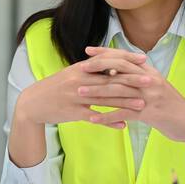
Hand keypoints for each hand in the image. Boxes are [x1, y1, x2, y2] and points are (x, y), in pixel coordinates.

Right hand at [15, 48, 152, 129]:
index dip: (126, 59)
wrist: (32, 103)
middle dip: (132, 80)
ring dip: (126, 102)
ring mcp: (76, 97)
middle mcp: (79, 80)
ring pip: (105, 99)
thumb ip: (91, 70)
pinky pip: (95, 117)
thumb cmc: (55, 88)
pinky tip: (124, 124)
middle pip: (110, 79)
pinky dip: (110, 121)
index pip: (107, 61)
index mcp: (80, 68)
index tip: (144, 60)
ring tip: (143, 104)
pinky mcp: (73, 113)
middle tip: (152, 82)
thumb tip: (113, 66)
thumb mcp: (72, 74)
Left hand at [76, 45, 184, 142]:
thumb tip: (116, 71)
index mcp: (149, 72)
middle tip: (78, 70)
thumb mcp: (155, 87)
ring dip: (97, 92)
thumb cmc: (170, 106)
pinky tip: (93, 119)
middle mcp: (149, 80)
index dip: (106, 53)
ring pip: (119, 91)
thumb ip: (138, 78)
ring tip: (80, 93)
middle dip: (97, 69)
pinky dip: (107, 116)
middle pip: (120, 70)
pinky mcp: (149, 113)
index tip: (88, 51)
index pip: (124, 58)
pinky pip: (124, 113)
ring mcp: (149, 96)